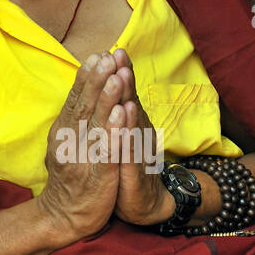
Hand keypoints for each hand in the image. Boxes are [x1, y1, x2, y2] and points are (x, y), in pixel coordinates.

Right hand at [35, 52, 125, 241]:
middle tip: (108, 57)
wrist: (66, 217)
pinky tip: (122, 116)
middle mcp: (70, 142)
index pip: (75, 99)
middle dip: (97, 81)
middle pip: (84, 106)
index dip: (87, 77)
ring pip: (96, 126)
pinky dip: (114, 133)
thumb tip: (85, 85)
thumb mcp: (70, 142)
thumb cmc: (73, 175)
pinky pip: (107, 153)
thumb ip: (77, 116)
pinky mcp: (98, 178)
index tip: (98, 54)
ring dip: (106, 101)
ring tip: (116, 77)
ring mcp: (82, 160)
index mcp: (64, 131)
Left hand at [105, 48, 174, 226]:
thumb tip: (111, 85)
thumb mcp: (121, 137)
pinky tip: (125, 118)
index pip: (124, 94)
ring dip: (126, 98)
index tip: (113, 49)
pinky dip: (127, 133)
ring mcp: (137, 151)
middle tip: (117, 54)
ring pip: (130, 121)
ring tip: (121, 76)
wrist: (144, 204)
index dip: (119, 72)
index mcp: (130, 123)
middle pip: (129, 101)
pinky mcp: (134, 171)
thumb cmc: (128, 167)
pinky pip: (130, 150)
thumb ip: (117, 113)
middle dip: (122, 77)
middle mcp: (136, 132)